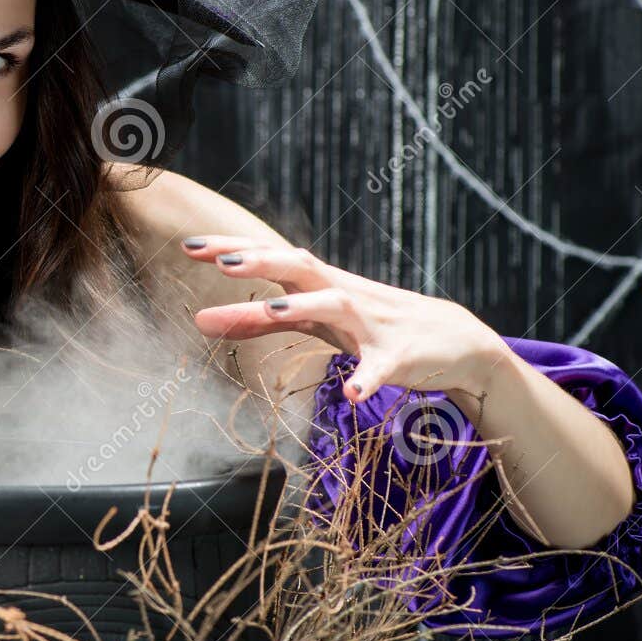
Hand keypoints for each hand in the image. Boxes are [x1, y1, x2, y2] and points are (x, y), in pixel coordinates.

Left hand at [180, 236, 507, 404]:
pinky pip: (381, 368)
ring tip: (272, 309)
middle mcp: (343, 294)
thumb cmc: (370, 325)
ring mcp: (372, 324)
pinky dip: (366, 379)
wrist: (454, 342)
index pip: (271, 257)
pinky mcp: (399, 358)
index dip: (232, 249)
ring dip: (305, 305)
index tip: (188, 245)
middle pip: (300, 268)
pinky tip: (353, 395)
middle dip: (262, 262)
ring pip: (337, 305)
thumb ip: (259, 320)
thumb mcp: (313, 319)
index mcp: (319, 285)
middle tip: (221, 263)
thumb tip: (200, 320)